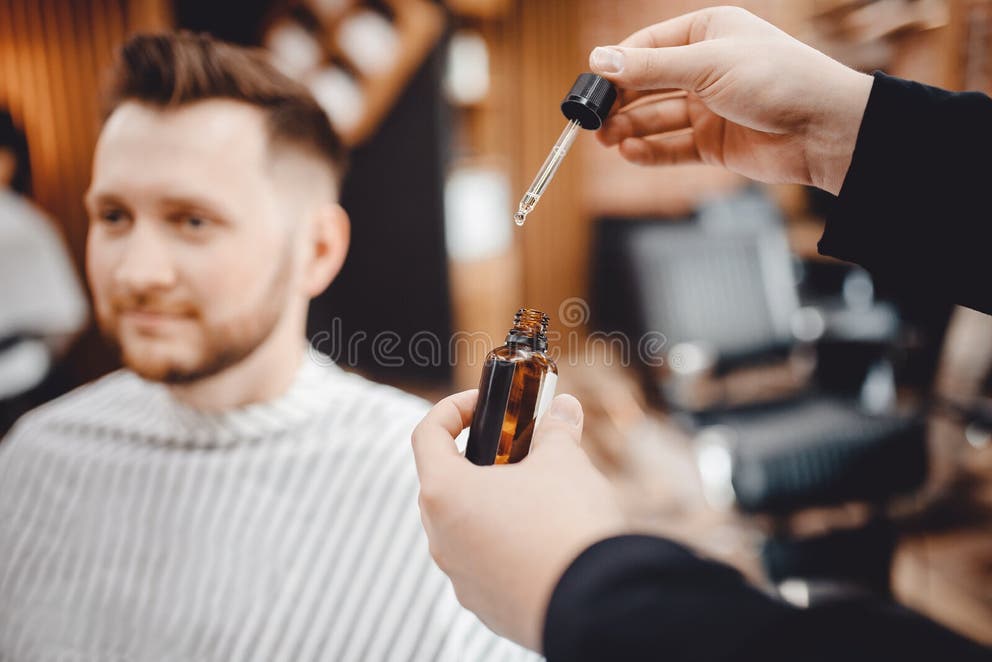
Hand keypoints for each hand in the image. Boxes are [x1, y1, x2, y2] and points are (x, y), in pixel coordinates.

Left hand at [411, 390, 625, 651]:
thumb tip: (563, 408)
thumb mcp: (564, 461)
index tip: (483, 403)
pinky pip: (486, 567)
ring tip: (534, 494)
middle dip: (475, 459)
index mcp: (446, 495)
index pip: (427, 436)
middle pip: (443, 485)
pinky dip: (506, 547)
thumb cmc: (567, 522)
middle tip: (513, 447)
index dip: (452, 409)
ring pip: (464, 530)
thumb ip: (555, 429)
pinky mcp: (487, 607)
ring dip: (491, 506)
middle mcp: (441, 540)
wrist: (598, 604)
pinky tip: (543, 540)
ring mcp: (461, 579)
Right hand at [589, 6, 873, 194]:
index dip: (617, 65)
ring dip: (629, 128)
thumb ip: (650, 66)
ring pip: (656, 118)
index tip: (591, 84)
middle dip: (619, 102)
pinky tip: (629, 153)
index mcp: (708, 33)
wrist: (824, 129)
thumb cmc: (778, 80)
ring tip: (605, 140)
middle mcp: (706, 68)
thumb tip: (599, 59)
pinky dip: (650, 152)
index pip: (648, 45)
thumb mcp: (707, 65)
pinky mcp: (714, 143)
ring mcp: (709, 108)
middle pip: (647, 84)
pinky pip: (672, 148)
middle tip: (591, 121)